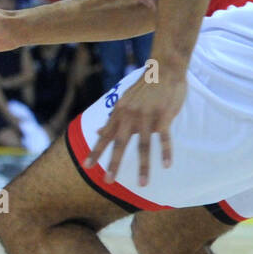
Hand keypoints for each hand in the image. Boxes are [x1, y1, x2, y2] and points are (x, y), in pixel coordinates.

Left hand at [83, 71, 186, 186]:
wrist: (163, 69)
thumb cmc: (144, 88)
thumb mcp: (123, 101)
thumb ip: (113, 119)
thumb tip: (98, 132)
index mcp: (119, 113)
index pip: (105, 136)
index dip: (95, 151)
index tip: (86, 166)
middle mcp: (130, 116)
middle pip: (120, 143)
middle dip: (114, 163)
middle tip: (108, 181)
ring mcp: (147, 116)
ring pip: (143, 145)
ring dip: (143, 166)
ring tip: (142, 183)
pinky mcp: (164, 115)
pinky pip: (164, 137)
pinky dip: (165, 152)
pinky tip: (166, 165)